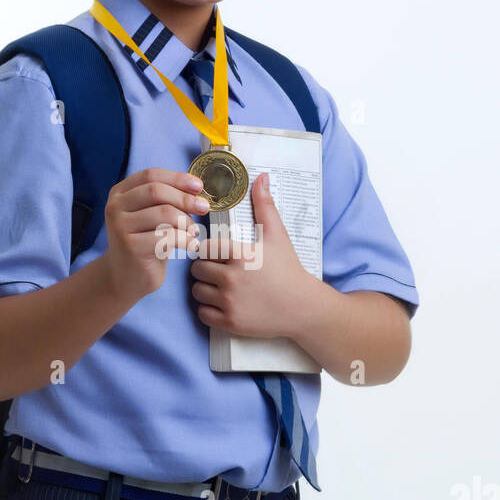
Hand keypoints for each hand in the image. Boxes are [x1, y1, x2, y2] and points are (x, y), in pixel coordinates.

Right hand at [102, 167, 208, 301]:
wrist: (123, 278)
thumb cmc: (144, 244)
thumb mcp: (151, 216)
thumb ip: (165, 200)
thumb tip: (196, 188)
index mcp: (120, 193)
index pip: (151, 175)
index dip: (177, 178)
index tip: (198, 186)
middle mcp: (115, 207)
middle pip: (157, 191)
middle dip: (185, 198)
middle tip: (203, 207)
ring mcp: (121, 226)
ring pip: (164, 213)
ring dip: (186, 222)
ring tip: (194, 232)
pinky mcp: (131, 246)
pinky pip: (167, 237)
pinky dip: (186, 240)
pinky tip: (191, 246)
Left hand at [189, 172, 309, 337]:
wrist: (303, 307)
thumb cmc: (289, 268)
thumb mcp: (277, 234)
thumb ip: (264, 205)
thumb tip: (261, 177)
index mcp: (240, 254)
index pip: (203, 247)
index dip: (208, 249)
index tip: (218, 252)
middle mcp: (232, 279)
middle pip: (196, 269)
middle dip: (205, 268)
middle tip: (218, 269)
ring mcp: (230, 303)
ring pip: (197, 291)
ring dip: (204, 288)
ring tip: (219, 285)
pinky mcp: (230, 323)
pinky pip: (202, 313)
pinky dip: (208, 309)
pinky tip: (221, 302)